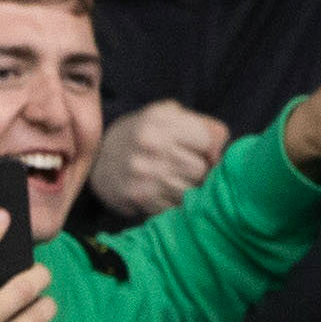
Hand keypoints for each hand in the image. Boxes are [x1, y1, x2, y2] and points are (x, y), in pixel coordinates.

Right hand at [86, 96, 230, 220]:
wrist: (98, 158)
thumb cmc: (141, 134)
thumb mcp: (165, 114)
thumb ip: (199, 123)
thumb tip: (222, 148)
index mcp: (161, 122)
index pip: (209, 140)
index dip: (210, 148)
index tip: (202, 151)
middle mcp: (152, 148)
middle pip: (202, 169)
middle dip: (201, 171)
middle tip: (189, 169)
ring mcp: (145, 176)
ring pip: (191, 191)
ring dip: (189, 189)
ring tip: (176, 181)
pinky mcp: (141, 200)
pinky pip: (175, 207)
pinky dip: (176, 203)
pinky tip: (165, 193)